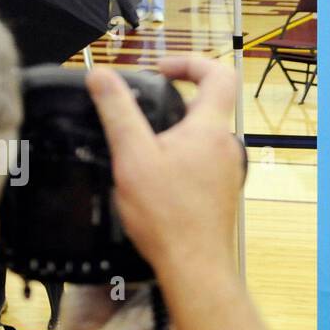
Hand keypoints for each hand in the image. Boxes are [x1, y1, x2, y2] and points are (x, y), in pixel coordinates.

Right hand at [87, 55, 242, 269]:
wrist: (194, 266)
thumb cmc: (167, 217)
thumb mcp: (132, 156)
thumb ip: (117, 112)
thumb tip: (101, 76)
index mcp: (210, 129)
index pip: (218, 74)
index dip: (190, 62)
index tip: (161, 69)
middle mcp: (227, 147)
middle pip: (209, 105)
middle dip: (175, 99)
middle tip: (144, 106)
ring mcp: (228, 172)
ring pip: (204, 137)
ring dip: (176, 132)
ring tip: (144, 144)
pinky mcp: (222, 193)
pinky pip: (204, 162)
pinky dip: (182, 158)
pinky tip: (155, 177)